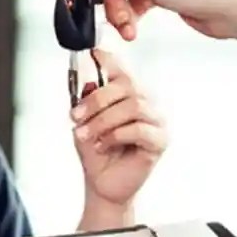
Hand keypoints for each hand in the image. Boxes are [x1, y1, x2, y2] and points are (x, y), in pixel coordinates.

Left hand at [70, 49, 166, 207]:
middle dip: (97, 100)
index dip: (109, 59)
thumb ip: (85, 100)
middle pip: (128, 85)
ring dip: (103, 120)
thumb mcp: (83, 121)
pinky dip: (115, 135)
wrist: (101, 184)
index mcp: (129, 94)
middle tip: (76, 116)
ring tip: (86, 135)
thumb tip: (87, 81)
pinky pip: (139, 130)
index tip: (92, 53)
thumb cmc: (96, 152)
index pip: (122, 70)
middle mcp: (146, 103)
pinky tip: (103, 145)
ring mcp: (156, 121)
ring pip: (133, 106)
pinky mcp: (160, 141)